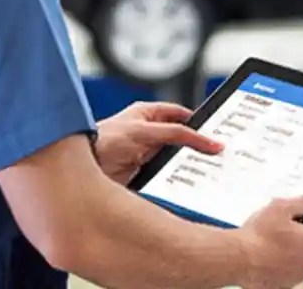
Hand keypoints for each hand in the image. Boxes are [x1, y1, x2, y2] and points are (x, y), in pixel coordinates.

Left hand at [92, 102, 222, 185]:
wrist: (83, 169)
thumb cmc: (105, 141)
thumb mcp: (145, 131)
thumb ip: (177, 134)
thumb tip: (206, 141)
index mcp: (148, 115)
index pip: (183, 116)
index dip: (200, 123)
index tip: (219, 133)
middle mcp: (149, 134)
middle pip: (182, 140)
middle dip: (197, 148)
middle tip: (218, 155)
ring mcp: (148, 156)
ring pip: (176, 160)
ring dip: (188, 167)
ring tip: (208, 172)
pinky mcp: (145, 176)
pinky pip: (168, 178)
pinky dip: (178, 182)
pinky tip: (188, 185)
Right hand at [237, 195, 302, 288]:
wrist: (239, 259)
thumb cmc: (259, 236)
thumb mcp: (282, 207)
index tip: (301, 207)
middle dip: (300, 229)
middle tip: (281, 222)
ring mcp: (299, 274)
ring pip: (301, 253)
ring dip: (291, 245)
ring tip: (271, 238)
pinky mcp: (285, 282)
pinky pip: (289, 266)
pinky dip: (282, 259)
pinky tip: (268, 252)